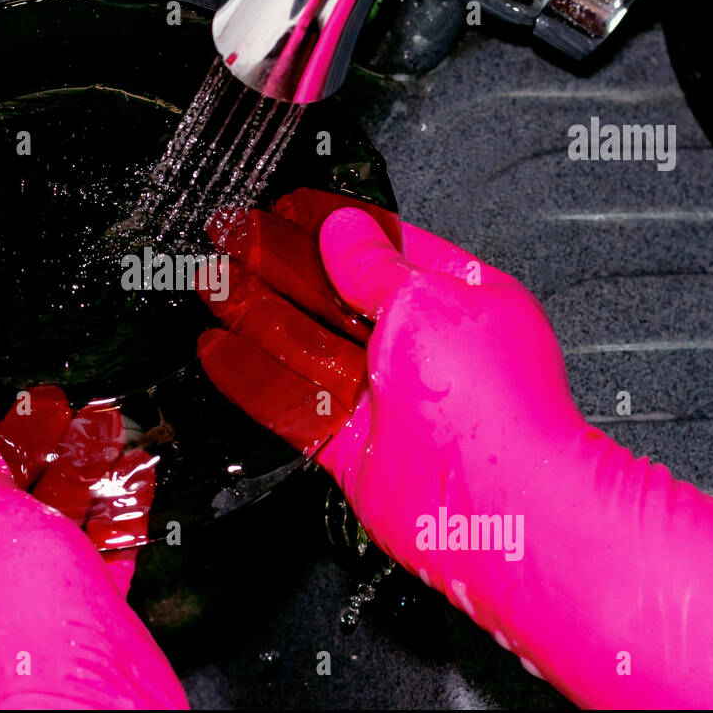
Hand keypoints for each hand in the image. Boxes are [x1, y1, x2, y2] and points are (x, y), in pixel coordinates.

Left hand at [0, 401, 187, 708]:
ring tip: (92, 432)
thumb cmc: (22, 632)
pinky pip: (84, 558)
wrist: (92, 708)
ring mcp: (11, 607)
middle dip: (13, 452)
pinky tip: (128, 488)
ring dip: (68, 477)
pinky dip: (106, 521)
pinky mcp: (65, 620)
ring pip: (37, 526)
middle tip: (37, 414)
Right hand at [199, 189, 712, 707]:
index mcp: (458, 298)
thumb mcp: (427, 300)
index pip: (383, 248)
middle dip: (284, 265)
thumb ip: (373, 268)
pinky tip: (220, 352)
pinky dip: (254, 380)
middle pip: (337, 296)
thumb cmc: (493, 402)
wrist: (498, 506)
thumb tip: (342, 231)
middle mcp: (423, 348)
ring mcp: (388, 399)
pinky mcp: (357, 448)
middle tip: (235, 239)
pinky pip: (296, 405)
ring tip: (214, 283)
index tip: (287, 207)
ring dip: (259, 315)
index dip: (332, 226)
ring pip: (309, 348)